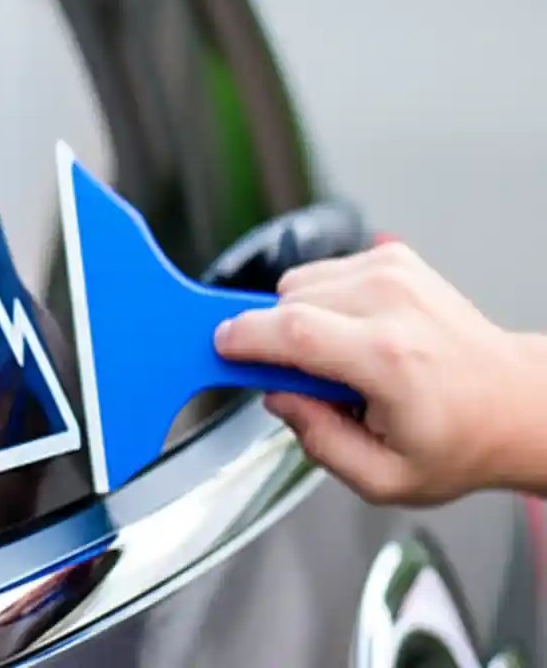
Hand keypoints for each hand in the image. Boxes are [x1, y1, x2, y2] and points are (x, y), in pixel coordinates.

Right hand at [214, 242, 546, 503]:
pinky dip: (320, 302)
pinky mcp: (394, 258)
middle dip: (274, 340)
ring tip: (336, 358)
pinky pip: (321, 273)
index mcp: (389, 359)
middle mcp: (392, 303)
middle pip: (286, 303)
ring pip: (298, 284)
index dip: (242, 337)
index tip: (221, 349)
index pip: (291, 330)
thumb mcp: (382, 477)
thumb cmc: (457, 440)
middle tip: (304, 381)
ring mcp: (395, 272)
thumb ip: (317, 442)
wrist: (514, 403)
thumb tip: (277, 399)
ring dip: (297, 320)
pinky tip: (350, 332)